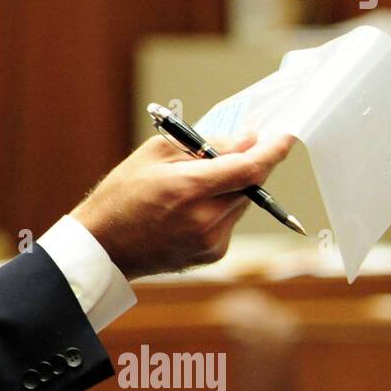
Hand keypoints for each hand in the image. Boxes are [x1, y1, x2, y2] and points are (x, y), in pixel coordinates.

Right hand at [70, 131, 295, 280]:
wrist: (103, 246)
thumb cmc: (122, 195)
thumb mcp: (154, 154)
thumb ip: (204, 144)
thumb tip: (247, 140)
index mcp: (189, 189)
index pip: (250, 167)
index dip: (274, 149)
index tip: (287, 135)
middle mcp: (205, 219)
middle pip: (251, 184)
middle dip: (249, 163)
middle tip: (236, 148)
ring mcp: (211, 241)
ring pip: (243, 202)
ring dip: (233, 185)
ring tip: (196, 183)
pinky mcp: (213, 254)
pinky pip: (230, 220)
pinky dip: (221, 206)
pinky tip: (190, 208)